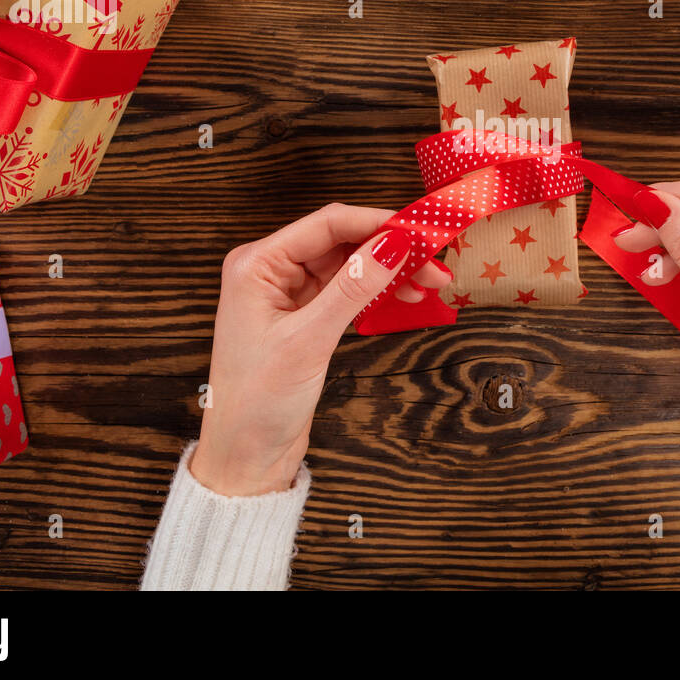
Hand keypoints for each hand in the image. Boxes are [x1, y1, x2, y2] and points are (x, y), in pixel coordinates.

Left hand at [190, 204, 451, 495]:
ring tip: (430, 282)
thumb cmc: (256, 402)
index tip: (420, 230)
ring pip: (349, 265)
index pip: (327, 224)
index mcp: (257, 264)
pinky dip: (376, 292)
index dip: (377, 222)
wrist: (244, 456)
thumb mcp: (308, 340)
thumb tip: (392, 244)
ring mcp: (288, 294)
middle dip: (390, 248)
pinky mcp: (304, 317)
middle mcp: (270, 271)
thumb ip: (352, 288)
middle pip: (342, 241)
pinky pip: (347, 290)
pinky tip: (404, 296)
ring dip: (389, 270)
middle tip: (434, 262)